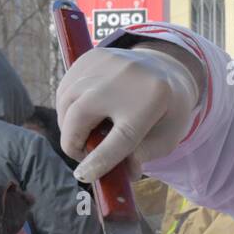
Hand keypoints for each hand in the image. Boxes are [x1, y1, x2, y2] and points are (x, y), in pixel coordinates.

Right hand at [56, 45, 201, 182]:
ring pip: (66, 102)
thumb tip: (123, 172)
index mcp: (154, 98)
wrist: (167, 69)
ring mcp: (106, 62)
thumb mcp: (167, 137)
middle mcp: (126, 75)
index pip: (122, 137)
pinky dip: (67, 108)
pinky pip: (65, 89)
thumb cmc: (166, 111)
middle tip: (82, 156)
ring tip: (84, 137)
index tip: (84, 175)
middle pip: (81, 115)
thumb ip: (145, 156)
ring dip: (68, 127)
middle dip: (73, 143)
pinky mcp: (90, 57)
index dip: (100, 159)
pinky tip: (83, 116)